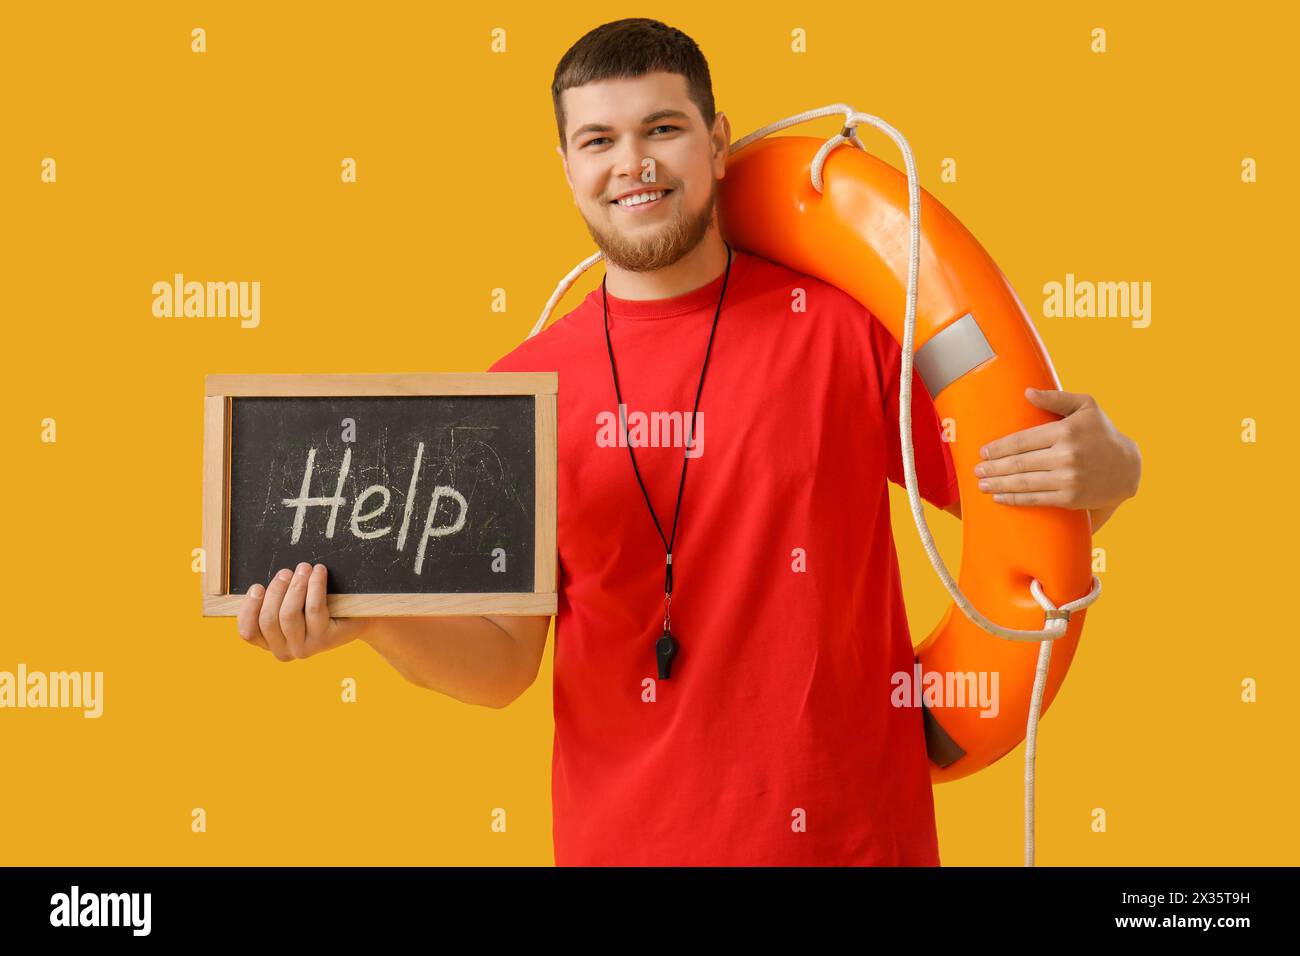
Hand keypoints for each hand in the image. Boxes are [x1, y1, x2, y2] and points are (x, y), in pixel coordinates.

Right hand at [236, 563, 365, 660]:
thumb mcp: (291, 606)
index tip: (257, 586)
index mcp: (270, 644)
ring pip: (289, 615)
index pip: (248, 632)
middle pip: (268, 619)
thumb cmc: (318, 608)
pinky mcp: (325, 639)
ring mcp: (304, 648)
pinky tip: (319, 571)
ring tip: (303, 568)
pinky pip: (314, 608)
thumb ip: (274, 601)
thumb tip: (257, 586)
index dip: (249, 609)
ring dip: (295, 586)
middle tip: (286, 572)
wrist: (356, 619)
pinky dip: (315, 585)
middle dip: (275, 591)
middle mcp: (284, 651)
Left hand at [972, 387, 1140, 509]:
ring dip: (998, 484)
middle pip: (1019, 463)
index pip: (1022, 440)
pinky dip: (1014, 499)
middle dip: (993, 468)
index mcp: (1066, 431)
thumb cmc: (1101, 433)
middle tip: (976, 469)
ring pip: (1024, 483)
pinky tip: (1000, 497)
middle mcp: (1066, 456)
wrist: (1128, 467)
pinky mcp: (1070, 498)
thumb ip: (1056, 398)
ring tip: (981, 484)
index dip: (999, 448)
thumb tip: (1026, 392)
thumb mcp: (1086, 407)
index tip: (984, 451)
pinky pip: (1036, 499)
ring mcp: (1068, 479)